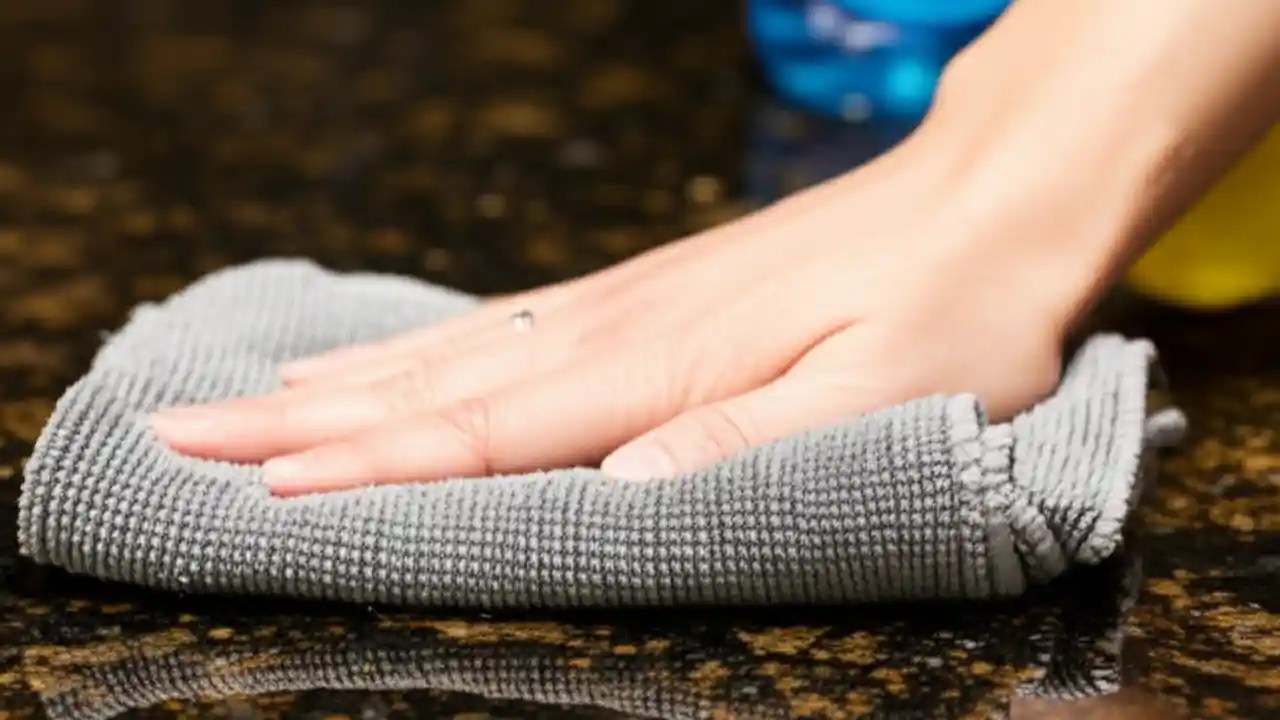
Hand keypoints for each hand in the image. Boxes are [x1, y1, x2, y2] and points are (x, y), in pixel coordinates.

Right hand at [152, 133, 1091, 495]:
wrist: (984, 202)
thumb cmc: (946, 312)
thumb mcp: (876, 400)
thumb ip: (738, 450)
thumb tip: (616, 492)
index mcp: (660, 370)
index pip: (485, 430)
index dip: (372, 468)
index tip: (265, 489)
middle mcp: (619, 330)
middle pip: (433, 385)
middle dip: (302, 421)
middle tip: (186, 436)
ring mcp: (624, 305)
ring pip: (453, 351)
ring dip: (341, 384)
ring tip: (248, 404)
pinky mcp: (645, 295)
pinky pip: (506, 325)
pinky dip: (422, 348)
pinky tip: (387, 360)